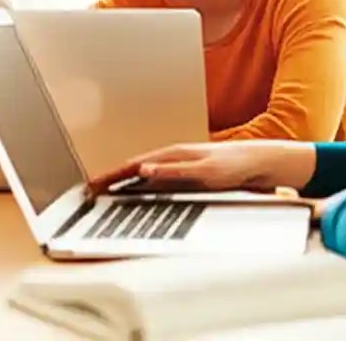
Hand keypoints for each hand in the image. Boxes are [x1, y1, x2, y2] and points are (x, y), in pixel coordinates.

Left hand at [87, 141, 317, 194]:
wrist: (258, 162)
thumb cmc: (227, 170)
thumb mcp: (193, 179)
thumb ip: (171, 180)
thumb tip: (147, 185)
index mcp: (170, 161)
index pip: (134, 169)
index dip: (112, 177)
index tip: (91, 187)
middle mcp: (174, 157)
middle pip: (136, 166)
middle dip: (110, 176)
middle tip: (87, 187)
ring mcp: (187, 160)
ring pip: (151, 164)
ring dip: (127, 172)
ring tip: (105, 181)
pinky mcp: (202, 167)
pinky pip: (177, 168)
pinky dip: (160, 170)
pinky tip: (145, 172)